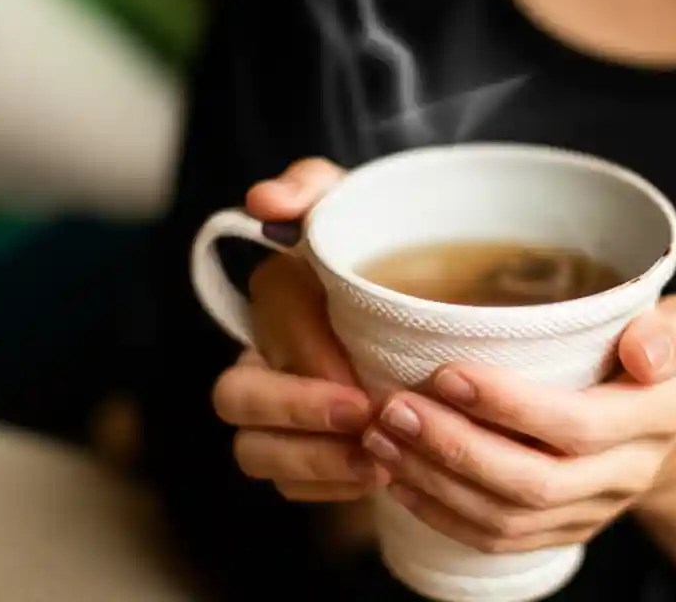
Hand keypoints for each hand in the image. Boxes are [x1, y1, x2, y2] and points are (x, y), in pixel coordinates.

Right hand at [211, 159, 390, 501]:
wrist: (440, 304)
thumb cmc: (393, 254)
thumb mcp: (361, 206)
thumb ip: (313, 187)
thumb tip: (264, 201)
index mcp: (277, 292)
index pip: (266, 324)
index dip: (306, 353)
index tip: (362, 377)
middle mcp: (261, 353)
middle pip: (235, 398)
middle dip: (298, 412)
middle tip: (366, 415)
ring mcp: (273, 411)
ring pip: (254, 452)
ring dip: (314, 461)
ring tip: (378, 460)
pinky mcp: (298, 455)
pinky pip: (292, 486)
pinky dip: (331, 488)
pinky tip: (381, 478)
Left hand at [360, 294, 675, 552]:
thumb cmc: (665, 351)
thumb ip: (674, 333)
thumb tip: (642, 353)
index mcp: (655, 418)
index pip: (577, 425)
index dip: (509, 406)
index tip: (447, 373)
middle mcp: (627, 473)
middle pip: (534, 482)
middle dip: (455, 449)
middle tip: (395, 409)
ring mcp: (595, 510)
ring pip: (508, 518)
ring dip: (437, 483)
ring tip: (383, 438)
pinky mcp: (566, 529)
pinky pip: (501, 540)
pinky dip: (443, 515)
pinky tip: (399, 480)